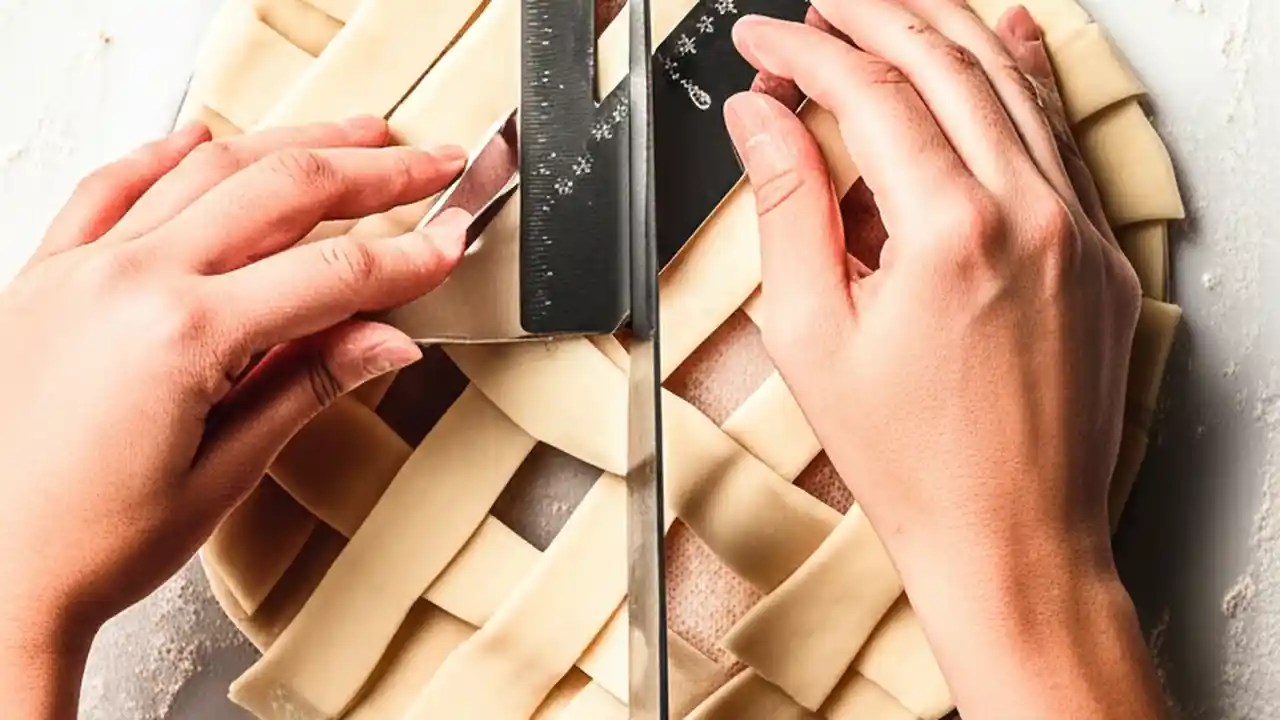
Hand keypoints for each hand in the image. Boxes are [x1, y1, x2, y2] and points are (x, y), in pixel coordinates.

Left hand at [0, 116, 467, 714]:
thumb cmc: (89, 541)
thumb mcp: (224, 471)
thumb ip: (308, 384)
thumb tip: (387, 339)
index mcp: (180, 334)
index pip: (328, 274)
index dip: (404, 256)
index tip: (448, 242)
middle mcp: (128, 280)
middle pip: (277, 193)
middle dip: (369, 172)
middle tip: (426, 164)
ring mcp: (81, 268)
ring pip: (204, 170)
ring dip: (288, 144)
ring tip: (349, 136)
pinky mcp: (45, 275)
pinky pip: (107, 187)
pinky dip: (163, 154)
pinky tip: (200, 139)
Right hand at [725, 2, 1162, 717]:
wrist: (1012, 538)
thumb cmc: (911, 461)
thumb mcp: (812, 334)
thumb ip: (787, 206)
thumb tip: (760, 118)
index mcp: (951, 232)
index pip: (871, 92)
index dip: (807, 51)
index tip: (764, 41)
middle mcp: (1030, 213)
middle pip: (945, 63)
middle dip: (870, 17)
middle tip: (816, 11)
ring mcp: (1081, 229)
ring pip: (1011, 82)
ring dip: (943, 29)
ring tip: (885, 9)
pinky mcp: (1105, 252)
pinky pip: (1061, 134)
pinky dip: (1024, 75)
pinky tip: (1002, 36)